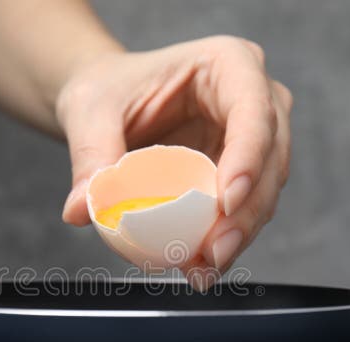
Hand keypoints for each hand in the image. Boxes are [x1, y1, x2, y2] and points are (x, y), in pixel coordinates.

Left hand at [56, 35, 292, 289]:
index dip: (249, 157)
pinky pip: (244, 210)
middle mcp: (254, 97)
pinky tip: (200, 267)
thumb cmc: (106, 92)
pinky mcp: (242, 172)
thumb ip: (89, 158)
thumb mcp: (90, 114)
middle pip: (269, 158)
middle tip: (212, 253)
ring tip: (203, 269)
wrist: (108, 104)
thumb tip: (80, 211)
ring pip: (265, 191)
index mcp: (227, 64)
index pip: (253, 110)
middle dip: (246, 213)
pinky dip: (225, 240)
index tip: (226, 202)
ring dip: (239, 235)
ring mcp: (254, 138)